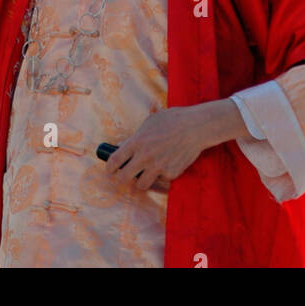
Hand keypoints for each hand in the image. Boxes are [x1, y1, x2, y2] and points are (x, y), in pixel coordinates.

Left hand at [105, 104, 228, 193]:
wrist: (195, 127)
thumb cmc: (172, 120)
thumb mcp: (149, 123)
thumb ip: (135, 136)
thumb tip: (123, 146)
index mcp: (137, 142)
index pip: (115, 160)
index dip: (109, 169)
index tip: (109, 171)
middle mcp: (145, 157)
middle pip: (124, 177)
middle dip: (121, 179)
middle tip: (123, 177)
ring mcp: (158, 167)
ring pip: (141, 185)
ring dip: (141, 181)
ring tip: (144, 174)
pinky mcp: (171, 174)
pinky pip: (161, 180)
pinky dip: (161, 176)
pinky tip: (166, 165)